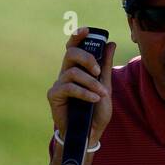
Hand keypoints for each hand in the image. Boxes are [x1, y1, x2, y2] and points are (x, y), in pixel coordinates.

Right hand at [48, 27, 115, 143]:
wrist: (90, 134)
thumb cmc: (96, 111)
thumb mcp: (105, 86)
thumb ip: (106, 66)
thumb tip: (110, 43)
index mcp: (77, 69)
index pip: (74, 47)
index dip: (78, 36)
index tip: (87, 30)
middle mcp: (66, 73)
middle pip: (70, 54)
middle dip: (87, 58)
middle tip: (98, 71)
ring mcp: (59, 84)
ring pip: (72, 72)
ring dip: (90, 82)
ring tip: (101, 93)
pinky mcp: (54, 96)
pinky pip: (68, 87)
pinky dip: (84, 92)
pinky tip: (94, 99)